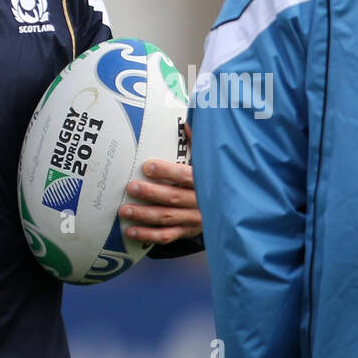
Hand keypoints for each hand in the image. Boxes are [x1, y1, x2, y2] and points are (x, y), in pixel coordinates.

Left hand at [119, 124, 203, 243]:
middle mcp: (200, 202)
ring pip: (167, 218)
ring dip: (144, 215)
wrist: (232, 208)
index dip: (166, 172)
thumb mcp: (208, 161)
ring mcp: (194, 219)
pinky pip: (166, 236)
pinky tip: (131, 231)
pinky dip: (148, 235)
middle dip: (150, 193)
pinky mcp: (187, 232)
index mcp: (205, 181)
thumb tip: (186, 122)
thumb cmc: (211, 178)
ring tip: (124, 210)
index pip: (185, 176)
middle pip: (173, 197)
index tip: (147, 166)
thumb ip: (197, 143)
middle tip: (130, 187)